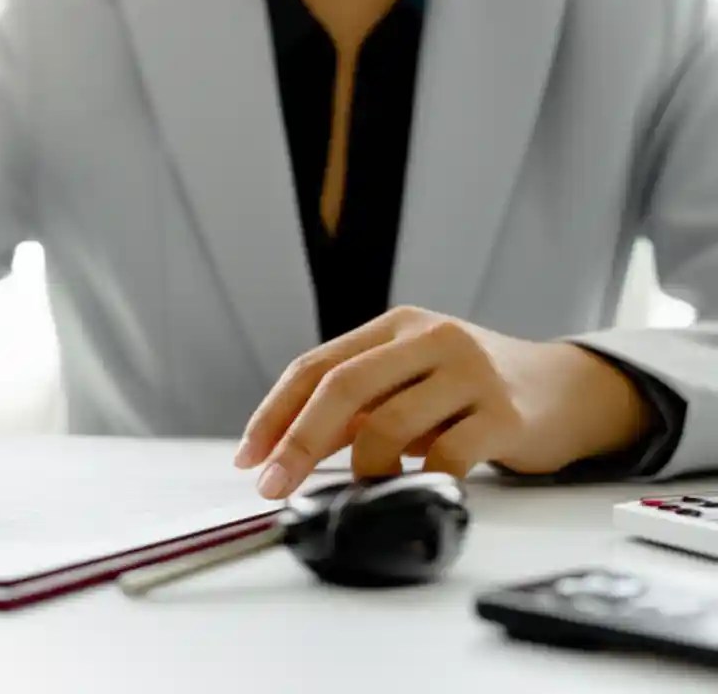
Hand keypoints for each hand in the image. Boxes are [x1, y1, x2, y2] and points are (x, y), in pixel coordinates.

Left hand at [235, 306, 652, 498]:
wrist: (568, 391)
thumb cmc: (473, 392)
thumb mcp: (409, 385)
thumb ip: (354, 411)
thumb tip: (284, 452)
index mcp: (396, 327)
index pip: (315, 366)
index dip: (274, 413)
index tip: (249, 458)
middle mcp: (431, 339)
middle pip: (343, 387)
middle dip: (297, 442)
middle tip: (273, 485)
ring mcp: (471, 372)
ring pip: (389, 423)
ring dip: (361, 468)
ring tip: (361, 489)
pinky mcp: (506, 413)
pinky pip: (446, 455)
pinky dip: (418, 480)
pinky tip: (413, 491)